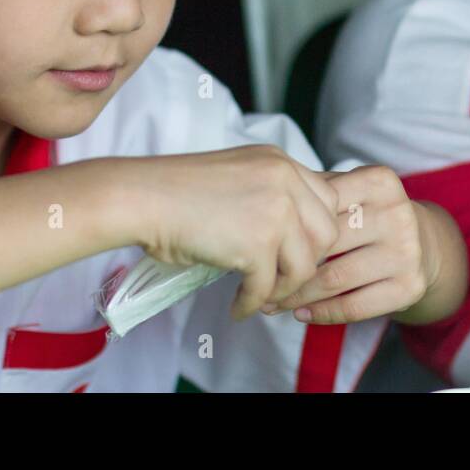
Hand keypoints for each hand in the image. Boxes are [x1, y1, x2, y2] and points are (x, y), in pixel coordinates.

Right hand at [126, 145, 339, 319]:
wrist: (141, 197)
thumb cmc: (177, 193)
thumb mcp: (239, 177)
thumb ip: (271, 194)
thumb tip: (294, 237)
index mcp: (280, 162)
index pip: (327, 199)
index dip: (315, 233)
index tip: (295, 254)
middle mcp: (284, 180)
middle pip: (327, 233)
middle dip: (306, 262)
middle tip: (281, 280)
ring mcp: (274, 210)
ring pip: (305, 265)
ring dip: (283, 288)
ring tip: (260, 297)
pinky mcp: (257, 243)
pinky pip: (267, 287)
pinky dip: (252, 304)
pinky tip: (237, 308)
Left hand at [263, 165, 430, 323]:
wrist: (425, 243)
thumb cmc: (370, 215)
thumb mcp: (351, 191)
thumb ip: (314, 194)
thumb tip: (261, 213)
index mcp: (380, 182)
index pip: (321, 206)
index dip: (288, 227)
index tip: (259, 242)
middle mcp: (398, 214)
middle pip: (325, 244)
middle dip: (286, 265)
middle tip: (258, 278)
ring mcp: (407, 252)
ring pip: (335, 279)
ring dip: (296, 296)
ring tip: (271, 302)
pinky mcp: (410, 286)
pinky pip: (354, 306)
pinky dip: (321, 313)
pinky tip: (300, 313)